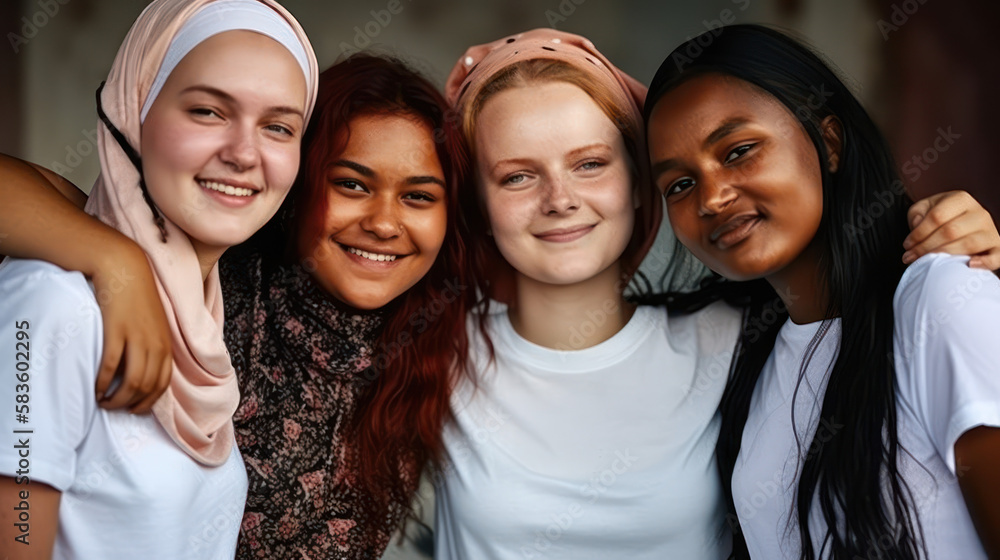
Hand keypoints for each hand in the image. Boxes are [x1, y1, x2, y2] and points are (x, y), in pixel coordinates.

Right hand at [92, 243, 171, 412]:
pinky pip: (111, 366)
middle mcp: (155, 344)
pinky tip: (95, 388)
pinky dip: (103, 383)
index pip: (162, 385)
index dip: (148, 402)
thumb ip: (153, 347)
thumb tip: (144, 371)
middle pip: (146, 388)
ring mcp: (137, 338)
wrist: (124, 269)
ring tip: (103, 402)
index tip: (134, 410)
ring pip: (130, 382)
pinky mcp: (117, 331)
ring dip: (116, 399)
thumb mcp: (154, 324)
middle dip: (129, 405)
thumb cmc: (137, 298)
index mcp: (166, 345)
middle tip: (114, 408)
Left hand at [903, 190, 999, 269]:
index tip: (907, 245)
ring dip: (944, 257)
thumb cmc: (940, 218)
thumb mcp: (924, 209)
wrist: (964, 226)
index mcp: (961, 199)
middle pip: (950, 232)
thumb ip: (917, 213)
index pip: (937, 217)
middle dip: (926, 247)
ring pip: (968, 244)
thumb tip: (918, 224)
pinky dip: (985, 262)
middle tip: (910, 257)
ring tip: (926, 263)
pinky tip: (970, 265)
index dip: (918, 233)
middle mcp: (980, 212)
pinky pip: (997, 256)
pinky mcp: (997, 246)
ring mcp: (991, 230)